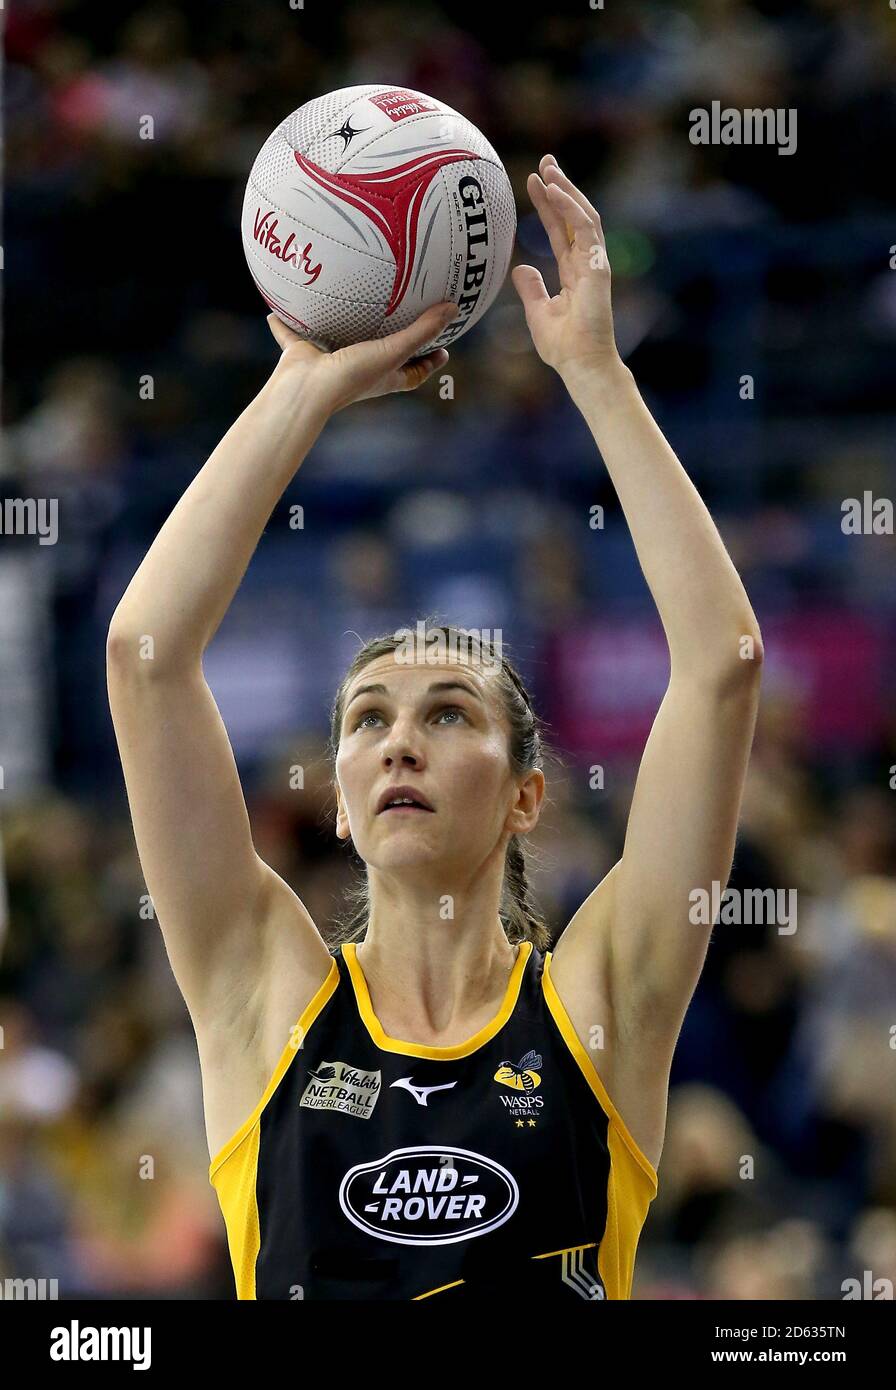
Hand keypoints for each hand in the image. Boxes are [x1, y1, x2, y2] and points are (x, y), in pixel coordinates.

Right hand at [265, 302, 457, 415]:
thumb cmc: (353, 377)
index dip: (429, 362)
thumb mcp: (394, 352)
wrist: (306, 392)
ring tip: (346, 303)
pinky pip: (292, 334)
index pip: (412, 373)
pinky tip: (276, 306)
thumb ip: (421, 331)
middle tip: (404, 316)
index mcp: (382, 377)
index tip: (443, 350)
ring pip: (337, 342)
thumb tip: (453, 308)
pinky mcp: (302, 355)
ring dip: (340, 327)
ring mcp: (329, 363)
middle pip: (379, 356)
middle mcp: (358, 370)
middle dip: (390, 340)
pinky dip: (284, 324)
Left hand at [512, 155, 620, 380]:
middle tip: (545, 162)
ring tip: (549, 168)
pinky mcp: (598, 267)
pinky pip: (586, 229)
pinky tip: (556, 191)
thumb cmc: (563, 347)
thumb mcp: (538, 313)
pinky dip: (571, 207)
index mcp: (573, 272)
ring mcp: (594, 263)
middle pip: (573, 216)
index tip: (533, 183)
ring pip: (583, 215)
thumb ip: (531, 289)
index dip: (547, 206)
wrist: (581, 364)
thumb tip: (520, 268)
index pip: (560, 230)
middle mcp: (586, 263)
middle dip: (560, 187)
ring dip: (566, 190)